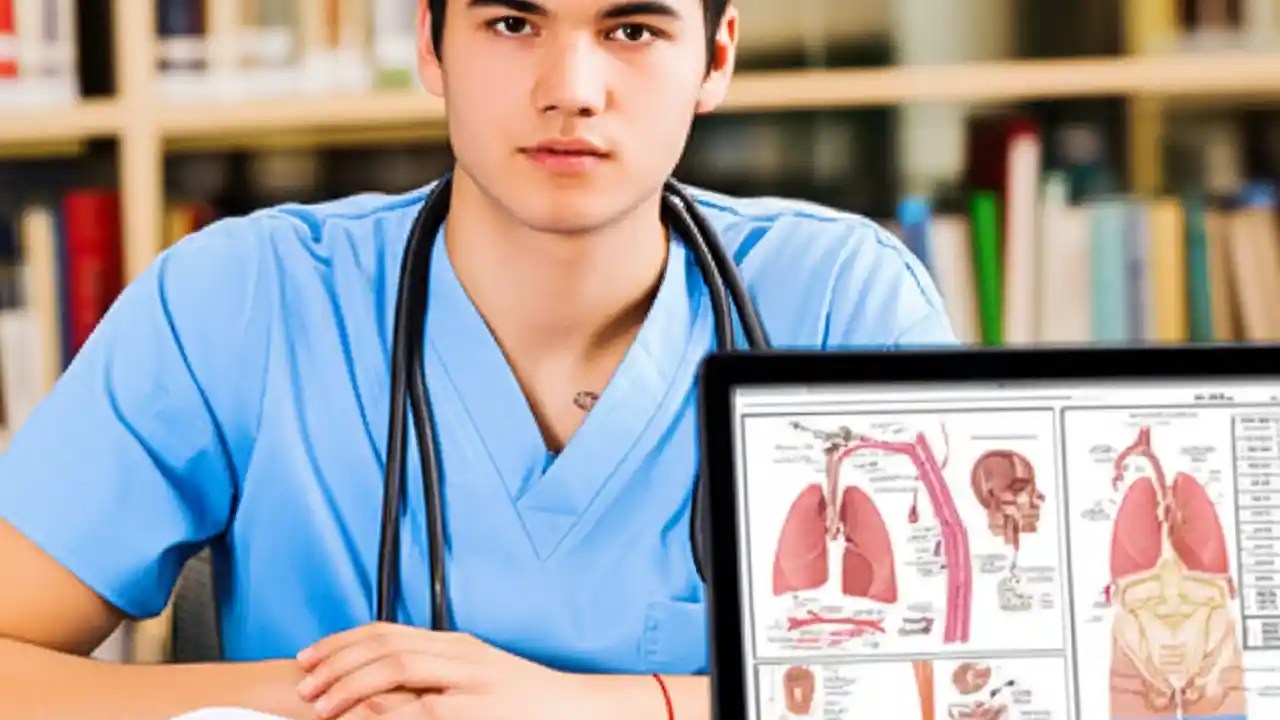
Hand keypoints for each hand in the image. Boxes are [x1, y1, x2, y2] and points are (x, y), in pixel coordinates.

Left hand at [293, 622, 595, 718]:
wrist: (575, 712)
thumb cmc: (525, 703)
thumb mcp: (477, 677)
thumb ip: (436, 673)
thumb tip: (383, 684)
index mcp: (455, 644)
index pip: (387, 632)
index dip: (341, 642)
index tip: (309, 658)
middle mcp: (459, 654)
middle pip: (384, 646)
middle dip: (336, 664)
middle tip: (304, 687)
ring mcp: (468, 680)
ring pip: (395, 672)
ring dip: (350, 690)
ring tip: (321, 708)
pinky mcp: (473, 710)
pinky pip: (418, 709)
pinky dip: (383, 715)